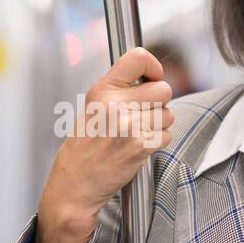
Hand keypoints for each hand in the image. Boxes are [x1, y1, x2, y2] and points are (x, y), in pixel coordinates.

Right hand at [28, 48, 173, 242]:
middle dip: (158, 102)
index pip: (137, 59)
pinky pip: (166, 135)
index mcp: (101, 91)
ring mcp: (130, 126)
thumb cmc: (83, 148)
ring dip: (158, 123)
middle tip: (143, 113)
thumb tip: (151, 76)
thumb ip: (118, 89)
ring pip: (168, 114)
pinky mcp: (142, 146)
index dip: (153, 66)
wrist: (76, 183)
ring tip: (137, 132)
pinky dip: (157, 142)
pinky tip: (137, 147)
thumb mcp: (92, 108)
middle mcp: (115, 105)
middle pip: (163, 89)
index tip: (153, 75)